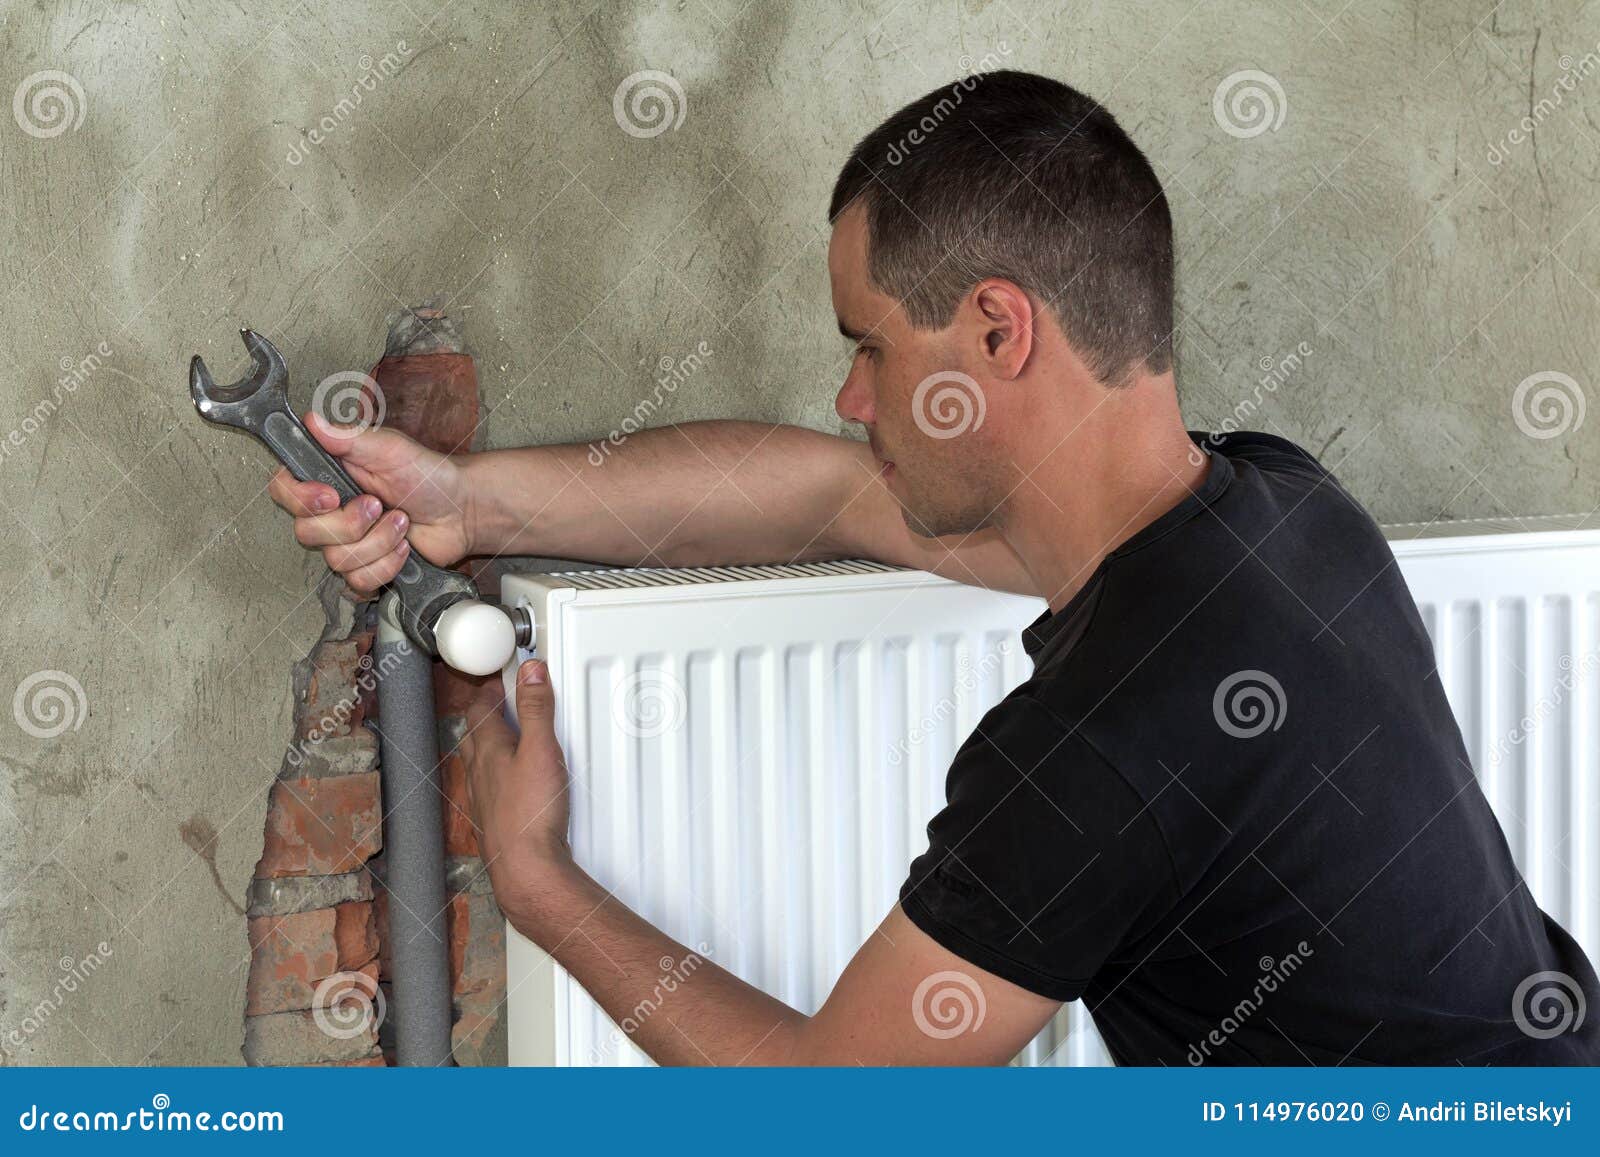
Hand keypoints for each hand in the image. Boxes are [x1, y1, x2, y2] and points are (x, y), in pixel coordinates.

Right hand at [267, 412, 474, 593]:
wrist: (460, 509)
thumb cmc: (426, 475)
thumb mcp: (389, 448)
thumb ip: (348, 438)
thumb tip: (312, 421)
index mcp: (327, 477)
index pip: (283, 491)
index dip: (300, 499)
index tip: (330, 496)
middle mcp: (330, 513)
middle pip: (306, 532)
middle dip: (351, 523)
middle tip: (380, 506)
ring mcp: (346, 544)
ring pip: (337, 559)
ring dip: (378, 542)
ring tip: (402, 523)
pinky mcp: (365, 569)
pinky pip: (358, 581)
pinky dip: (386, 566)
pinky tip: (403, 549)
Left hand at [458, 659, 572, 915]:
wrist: (524, 867)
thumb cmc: (530, 813)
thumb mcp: (540, 750)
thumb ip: (536, 709)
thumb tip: (530, 672)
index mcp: (488, 749)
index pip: (481, 708)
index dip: (490, 688)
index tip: (501, 675)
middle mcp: (479, 772)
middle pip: (474, 733)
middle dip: (485, 714)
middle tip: (500, 701)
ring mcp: (484, 798)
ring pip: (479, 762)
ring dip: (490, 744)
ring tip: (506, 736)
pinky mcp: (495, 819)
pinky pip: (491, 787)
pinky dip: (499, 774)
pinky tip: (513, 783)